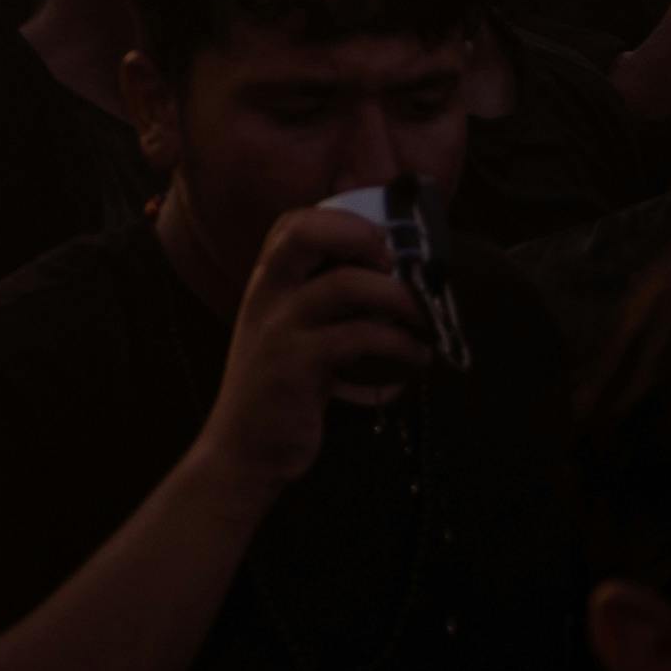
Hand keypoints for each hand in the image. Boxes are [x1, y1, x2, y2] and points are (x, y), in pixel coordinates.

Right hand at [196, 208, 430, 503]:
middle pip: (304, 233)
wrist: (243, 450)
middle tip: (399, 265)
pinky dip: (400, 345)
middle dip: (361, 236)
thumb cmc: (279, 391)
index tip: (382, 242)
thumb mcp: (289, 335)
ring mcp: (279, 329)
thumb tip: (393, 282)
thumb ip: (322, 304)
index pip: (293, 223)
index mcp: (265, 284)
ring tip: (427, 320)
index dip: (343, 220)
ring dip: (400, 298)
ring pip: (345, 285)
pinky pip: (360, 339)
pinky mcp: (296, 367)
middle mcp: (266, 296)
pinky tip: (417, 358)